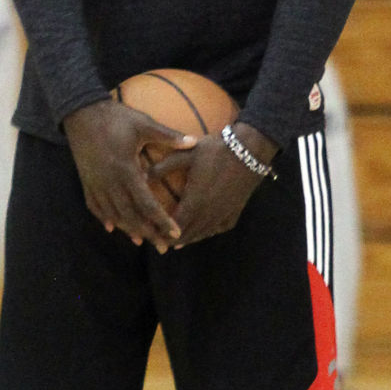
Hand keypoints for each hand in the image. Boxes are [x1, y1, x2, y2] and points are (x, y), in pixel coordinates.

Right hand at [64, 98, 193, 252]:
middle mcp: (110, 182)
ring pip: (113, 214)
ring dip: (128, 229)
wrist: (80, 112)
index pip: (147, 203)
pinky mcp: (86, 181)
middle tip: (163, 247)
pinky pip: (95, 206)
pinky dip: (105, 218)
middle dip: (148, 233)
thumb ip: (168, 136)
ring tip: (142, 241)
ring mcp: (96, 183)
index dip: (161, 220)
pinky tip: (113, 228)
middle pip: (131, 216)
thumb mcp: (143, 123)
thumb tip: (195, 141)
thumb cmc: (115, 116)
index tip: (175, 233)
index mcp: (125, 169)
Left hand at [163, 131, 268, 247]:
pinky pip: (217, 229)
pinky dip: (206, 232)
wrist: (250, 150)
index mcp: (195, 201)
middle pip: (187, 235)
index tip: (152, 234)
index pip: (175, 227)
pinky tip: (201, 230)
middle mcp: (209, 213)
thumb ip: (163, 167)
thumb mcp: (186, 154)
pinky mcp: (234, 213)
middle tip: (160, 239)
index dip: (162, 233)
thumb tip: (141, 177)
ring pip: (202, 234)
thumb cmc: (216, 150)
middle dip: (172, 239)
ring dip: (188, 238)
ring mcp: (223, 214)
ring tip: (176, 239)